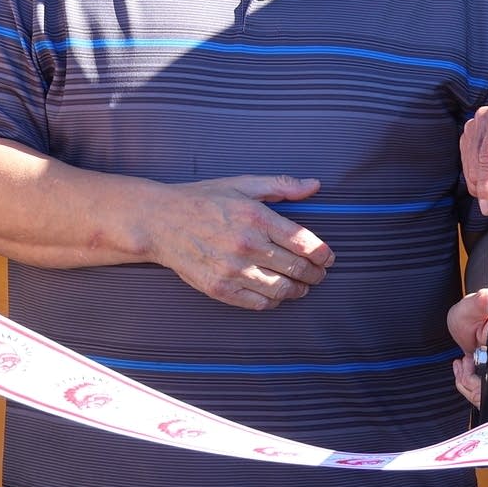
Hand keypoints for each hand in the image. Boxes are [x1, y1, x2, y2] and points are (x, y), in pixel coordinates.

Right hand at [143, 175, 332, 310]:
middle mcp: (247, 245)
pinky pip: (257, 303)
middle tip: (320, 275)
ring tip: (302, 286)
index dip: (322, 254)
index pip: (303, 242)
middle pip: (296, 268)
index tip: (328, 258)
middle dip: (315, 274)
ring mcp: (232, 269)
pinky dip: (273, 301)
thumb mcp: (243, 184)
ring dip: (298, 290)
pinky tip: (276, 294)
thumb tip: (314, 185)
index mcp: (257, 217)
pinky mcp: (219, 288)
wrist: (159, 222)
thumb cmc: (203, 200)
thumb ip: (281, 186)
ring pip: (280, 289)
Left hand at [446, 288, 487, 411]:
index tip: (466, 361)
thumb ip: (476, 302)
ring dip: (477, 389)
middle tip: (466, 363)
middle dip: (474, 383)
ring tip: (471, 369)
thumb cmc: (477, 319)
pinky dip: (485, 396)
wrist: (485, 328)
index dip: (478, 375)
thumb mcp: (469, 308)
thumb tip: (486, 297)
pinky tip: (479, 379)